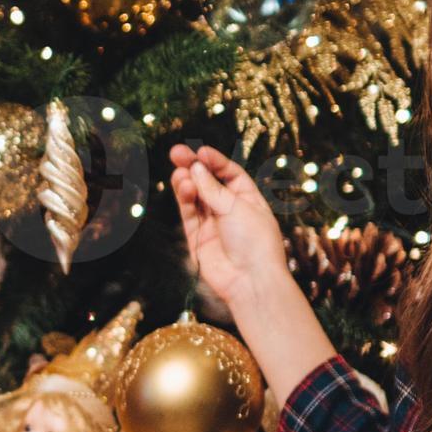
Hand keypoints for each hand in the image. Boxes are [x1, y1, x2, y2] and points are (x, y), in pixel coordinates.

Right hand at [167, 142, 293, 311]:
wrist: (250, 281)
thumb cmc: (255, 243)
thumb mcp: (237, 207)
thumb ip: (213, 188)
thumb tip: (195, 168)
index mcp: (249, 200)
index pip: (230, 174)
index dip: (215, 161)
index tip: (199, 151)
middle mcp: (231, 211)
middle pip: (209, 183)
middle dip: (193, 168)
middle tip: (176, 152)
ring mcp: (214, 224)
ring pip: (196, 197)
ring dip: (187, 182)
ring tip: (179, 172)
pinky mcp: (198, 238)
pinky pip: (189, 214)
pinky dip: (184, 199)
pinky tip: (182, 186)